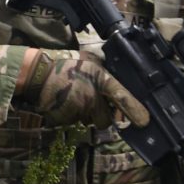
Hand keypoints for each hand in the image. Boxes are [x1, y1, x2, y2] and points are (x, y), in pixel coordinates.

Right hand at [23, 47, 151, 127]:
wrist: (40, 73)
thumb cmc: (67, 63)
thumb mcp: (90, 60)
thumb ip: (105, 70)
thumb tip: (118, 79)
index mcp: (100, 79)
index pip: (121, 96)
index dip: (134, 109)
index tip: (144, 122)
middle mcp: (92, 96)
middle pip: (105, 120)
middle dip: (101, 117)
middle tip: (93, 106)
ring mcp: (78, 108)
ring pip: (88, 121)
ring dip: (85, 115)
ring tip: (74, 98)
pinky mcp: (66, 118)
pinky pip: (74, 122)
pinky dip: (71, 116)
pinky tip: (65, 103)